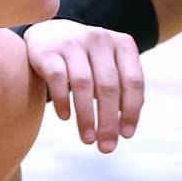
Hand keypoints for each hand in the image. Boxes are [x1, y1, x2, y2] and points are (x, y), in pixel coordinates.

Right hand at [24, 19, 143, 151]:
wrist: (50, 33)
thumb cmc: (87, 60)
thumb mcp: (109, 66)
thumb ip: (121, 89)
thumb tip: (125, 126)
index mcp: (122, 44)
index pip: (133, 81)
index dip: (132, 111)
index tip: (126, 135)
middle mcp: (99, 38)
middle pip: (108, 86)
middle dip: (108, 121)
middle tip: (106, 147)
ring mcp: (72, 42)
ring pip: (83, 84)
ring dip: (86, 116)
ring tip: (87, 139)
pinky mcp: (48, 50)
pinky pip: (57, 78)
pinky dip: (62, 101)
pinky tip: (65, 117)